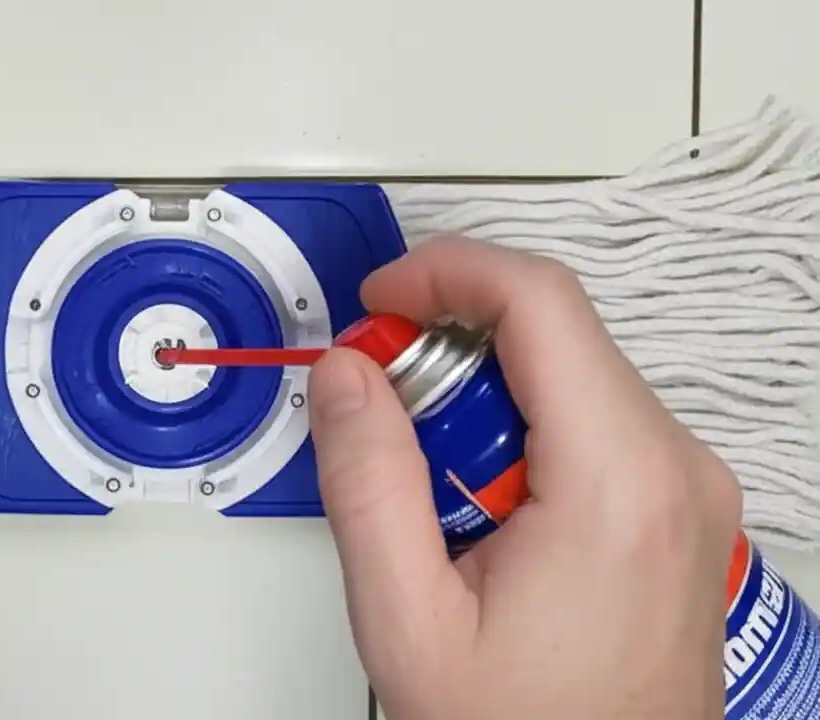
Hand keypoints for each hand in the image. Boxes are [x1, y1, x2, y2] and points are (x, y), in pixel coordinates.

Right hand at [308, 237, 741, 718]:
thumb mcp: (408, 617)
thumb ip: (368, 480)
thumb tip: (345, 374)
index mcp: (617, 483)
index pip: (540, 302)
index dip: (445, 273)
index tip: (379, 302)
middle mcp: (674, 470)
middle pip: (551, 335)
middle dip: (447, 350)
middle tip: (378, 413)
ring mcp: (686, 488)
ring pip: (567, 376)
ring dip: (477, 400)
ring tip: (429, 495)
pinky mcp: (677, 506)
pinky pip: (591, 423)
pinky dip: (516, 434)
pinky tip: (477, 510)